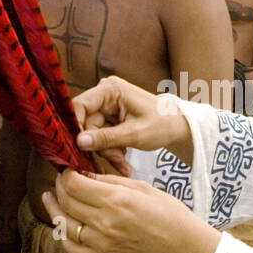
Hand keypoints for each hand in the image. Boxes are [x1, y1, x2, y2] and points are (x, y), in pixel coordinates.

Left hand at [41, 171, 220, 252]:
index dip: (66, 174)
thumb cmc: (170, 215)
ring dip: (54, 208)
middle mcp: (105, 222)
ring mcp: (102, 244)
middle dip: (59, 187)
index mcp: (116, 200)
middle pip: (66, 201)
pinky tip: (61, 225)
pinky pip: (72, 249)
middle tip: (61, 180)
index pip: (74, 184)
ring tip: (50, 198)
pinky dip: (63, 236)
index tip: (68, 169)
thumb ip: (111, 182)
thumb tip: (86, 176)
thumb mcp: (143, 188)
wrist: (184, 249)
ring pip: (64, 224)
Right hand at [72, 75, 192, 172]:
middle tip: (116, 160)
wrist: (177, 126)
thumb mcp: (135, 134)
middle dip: (99, 146)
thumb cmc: (162, 125)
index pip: (79, 105)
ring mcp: (106, 105)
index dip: (76, 127)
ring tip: (123, 162)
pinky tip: (122, 159)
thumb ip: (106, 138)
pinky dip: (110, 149)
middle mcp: (105, 93)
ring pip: (93, 133)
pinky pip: (101, 135)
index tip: (79, 149)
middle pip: (86, 123)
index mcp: (111, 89)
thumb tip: (78, 142)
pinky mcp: (108, 116)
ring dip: (106, 151)